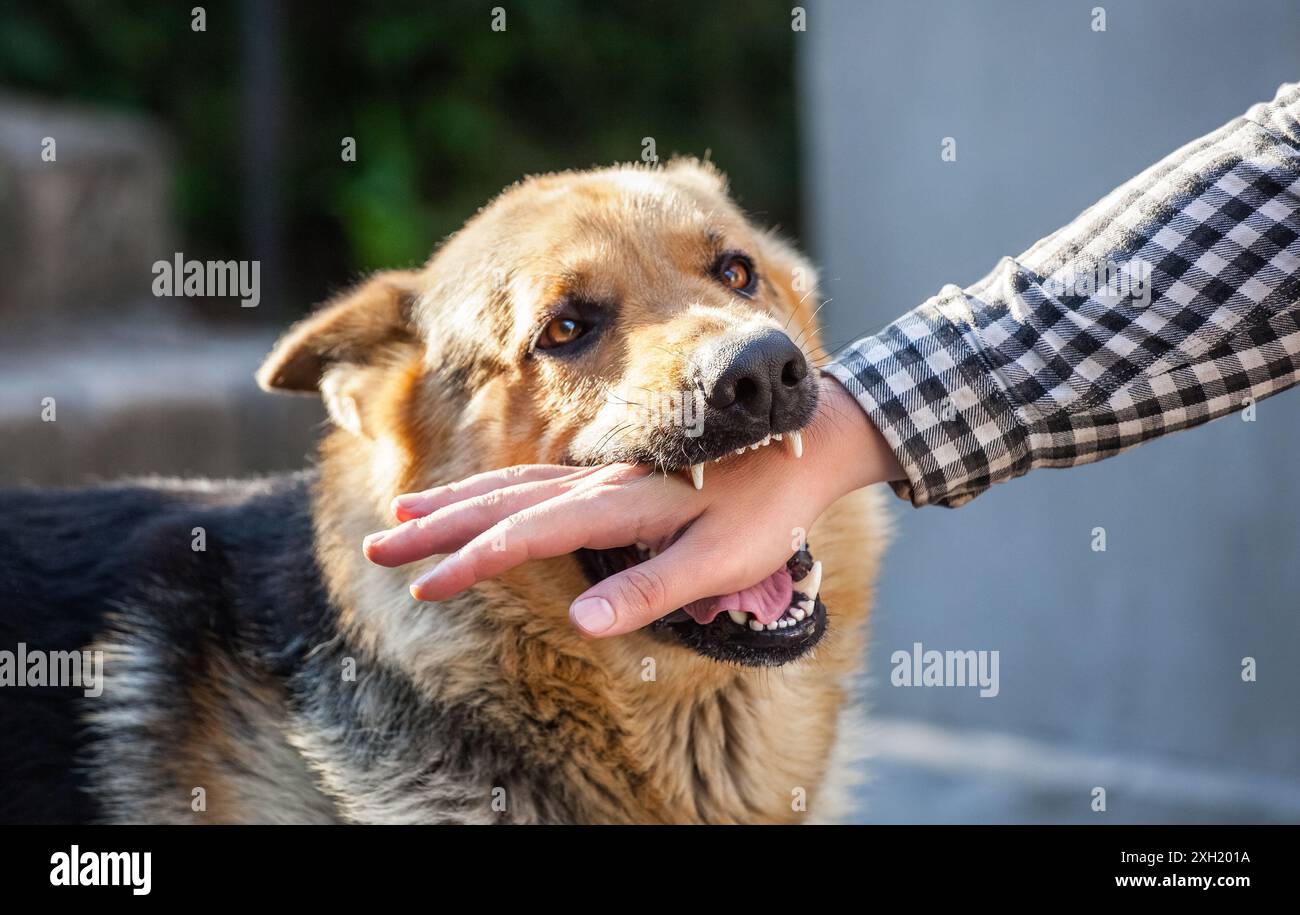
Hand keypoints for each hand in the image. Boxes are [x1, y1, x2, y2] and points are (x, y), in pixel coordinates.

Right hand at [362, 376, 902, 636]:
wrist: (809, 441)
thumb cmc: (768, 508)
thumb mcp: (722, 560)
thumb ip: (652, 589)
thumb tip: (583, 621)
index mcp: (621, 504)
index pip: (528, 535)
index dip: (473, 562)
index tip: (425, 585)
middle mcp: (601, 482)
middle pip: (502, 501)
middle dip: (438, 525)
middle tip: (380, 543)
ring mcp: (605, 474)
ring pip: (513, 484)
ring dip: (457, 501)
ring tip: (406, 512)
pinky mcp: (615, 476)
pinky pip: (539, 479)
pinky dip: (496, 490)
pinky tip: (481, 498)